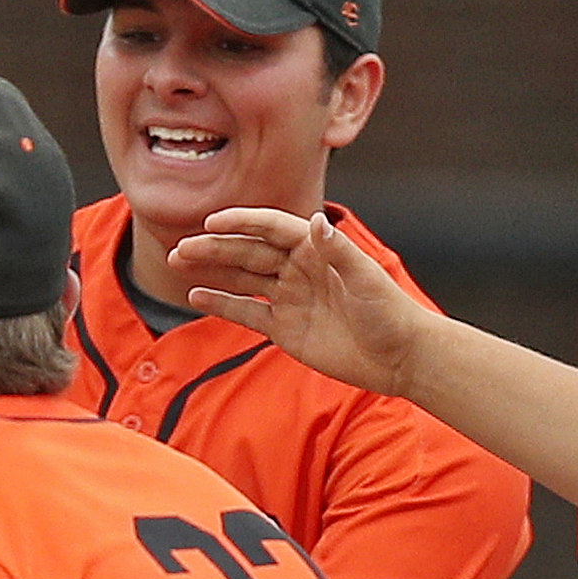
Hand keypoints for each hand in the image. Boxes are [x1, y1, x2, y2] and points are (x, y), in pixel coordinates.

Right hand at [167, 208, 436, 398]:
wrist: (399, 357)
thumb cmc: (390, 312)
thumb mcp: (365, 278)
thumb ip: (337, 250)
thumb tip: (315, 221)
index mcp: (316, 249)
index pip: (271, 228)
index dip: (242, 222)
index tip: (212, 221)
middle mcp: (298, 269)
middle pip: (248, 252)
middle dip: (214, 248)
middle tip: (181, 249)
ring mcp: (289, 298)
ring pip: (242, 278)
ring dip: (211, 270)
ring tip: (178, 262)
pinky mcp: (284, 328)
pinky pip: (246, 312)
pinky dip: (222, 304)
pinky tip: (196, 296)